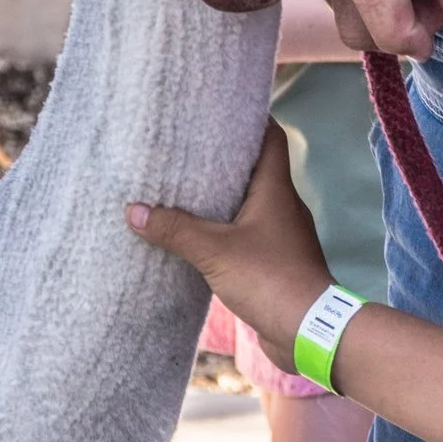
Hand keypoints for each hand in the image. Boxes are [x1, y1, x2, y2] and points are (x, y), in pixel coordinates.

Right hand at [128, 123, 334, 374]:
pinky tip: (200, 238)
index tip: (221, 111)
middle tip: (188, 150)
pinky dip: (226, 231)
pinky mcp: (276, 262)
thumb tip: (134, 210)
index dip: (251, 119)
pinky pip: (248, 235)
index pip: (271, 137)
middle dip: (225, 160)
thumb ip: (175, 230)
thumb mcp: (215, 251)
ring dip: (224, 199)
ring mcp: (282, 235)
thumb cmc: (269, 278)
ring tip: (185, 192)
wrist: (309, 330)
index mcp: (276, 189)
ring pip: (250, 204)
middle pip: (256, 168)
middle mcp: (283, 205)